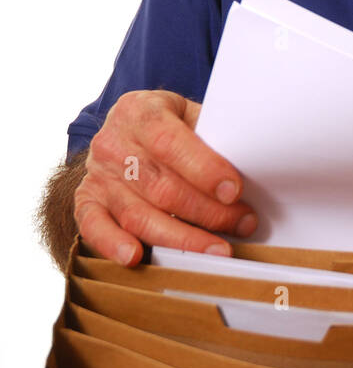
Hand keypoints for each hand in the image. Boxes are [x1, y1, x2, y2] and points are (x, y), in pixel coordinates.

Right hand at [74, 89, 257, 266]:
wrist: (126, 127)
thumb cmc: (169, 124)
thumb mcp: (189, 114)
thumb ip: (212, 135)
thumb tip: (252, 164)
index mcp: (140, 111)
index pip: (171, 143)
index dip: (204, 170)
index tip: (234, 191)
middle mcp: (113, 142)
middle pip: (161, 186)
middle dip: (208, 211)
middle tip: (242, 222)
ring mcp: (98, 174)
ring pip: (138, 214)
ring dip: (182, 237)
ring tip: (217, 249)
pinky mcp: (86, 200)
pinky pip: (94, 226)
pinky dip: (112, 244)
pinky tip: (135, 256)